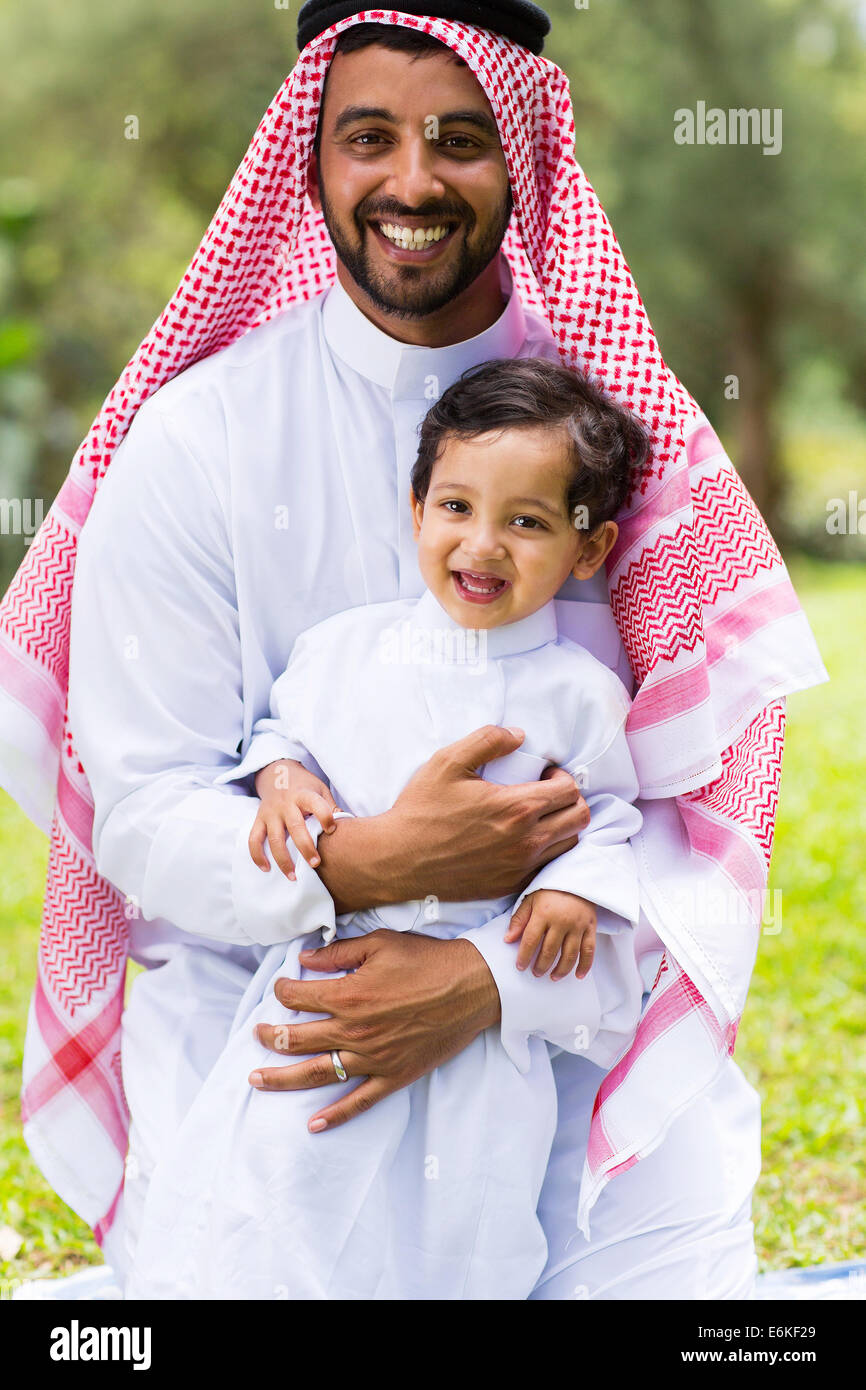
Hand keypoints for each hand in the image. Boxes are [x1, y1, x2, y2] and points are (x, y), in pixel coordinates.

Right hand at [249, 759, 338, 879]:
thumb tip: (346, 826)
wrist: (278, 773)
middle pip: (295, 827)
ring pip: (274, 838)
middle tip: (316, 864)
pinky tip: (267, 869)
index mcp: (304, 794)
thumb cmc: (305, 786)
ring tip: (294, 876)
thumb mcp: (320, 789)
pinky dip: (258, 855)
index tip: (333, 830)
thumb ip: (329, 806)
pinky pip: (254, 839)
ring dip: (283, 859)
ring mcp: (270, 813)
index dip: (325, 817)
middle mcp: (286, 804)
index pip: (315, 804)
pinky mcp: (259, 819)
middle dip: (305, 847)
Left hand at [249, 930, 500, 1130]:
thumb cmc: (428, 960)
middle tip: (256, 1035)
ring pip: (317, 1073)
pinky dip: (335, 1116)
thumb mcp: (381, 944)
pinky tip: (313, 1125)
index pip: (298, 997)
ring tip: (256, 1079)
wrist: (474, 987)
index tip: (279, 987)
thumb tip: (304, 958)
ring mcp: (373, 1058)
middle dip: (270, 1036)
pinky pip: (359, 1101)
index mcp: (349, 995)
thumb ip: (338, 953)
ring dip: (282, 1078)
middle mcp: (355, 1031)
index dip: (282, 990)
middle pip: (298, 1039)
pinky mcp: (394, 1076)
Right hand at [315, 725, 589, 911]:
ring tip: (538, 815)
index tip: (544, 773)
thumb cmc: (422, 808)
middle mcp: (526, 841)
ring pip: (569, 844)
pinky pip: (546, 867)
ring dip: (562, 825)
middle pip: (579, 818)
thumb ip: (487, 740)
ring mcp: (520, 867)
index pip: (570, 791)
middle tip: (547, 792)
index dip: (562, 777)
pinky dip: (545, 850)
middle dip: (570, 799)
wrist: (398, 859)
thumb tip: (519, 735)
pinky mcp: (510, 885)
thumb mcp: (448, 761)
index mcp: (516, 808)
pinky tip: (522, 839)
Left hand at [504, 889, 596, 980]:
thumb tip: (507, 939)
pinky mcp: (591, 927)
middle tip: (536, 973)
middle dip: (541, 966)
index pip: (530, 940)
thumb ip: (519, 919)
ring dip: (561, 970)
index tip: (520, 967)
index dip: (524, 956)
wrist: (577, 877)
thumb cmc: (550, 890)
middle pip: (549, 950)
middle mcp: (561, 921)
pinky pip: (589, 950)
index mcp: (543, 913)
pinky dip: (585, 965)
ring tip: (553, 977)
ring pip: (570, 954)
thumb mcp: (530, 899)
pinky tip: (578, 976)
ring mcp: (578, 925)